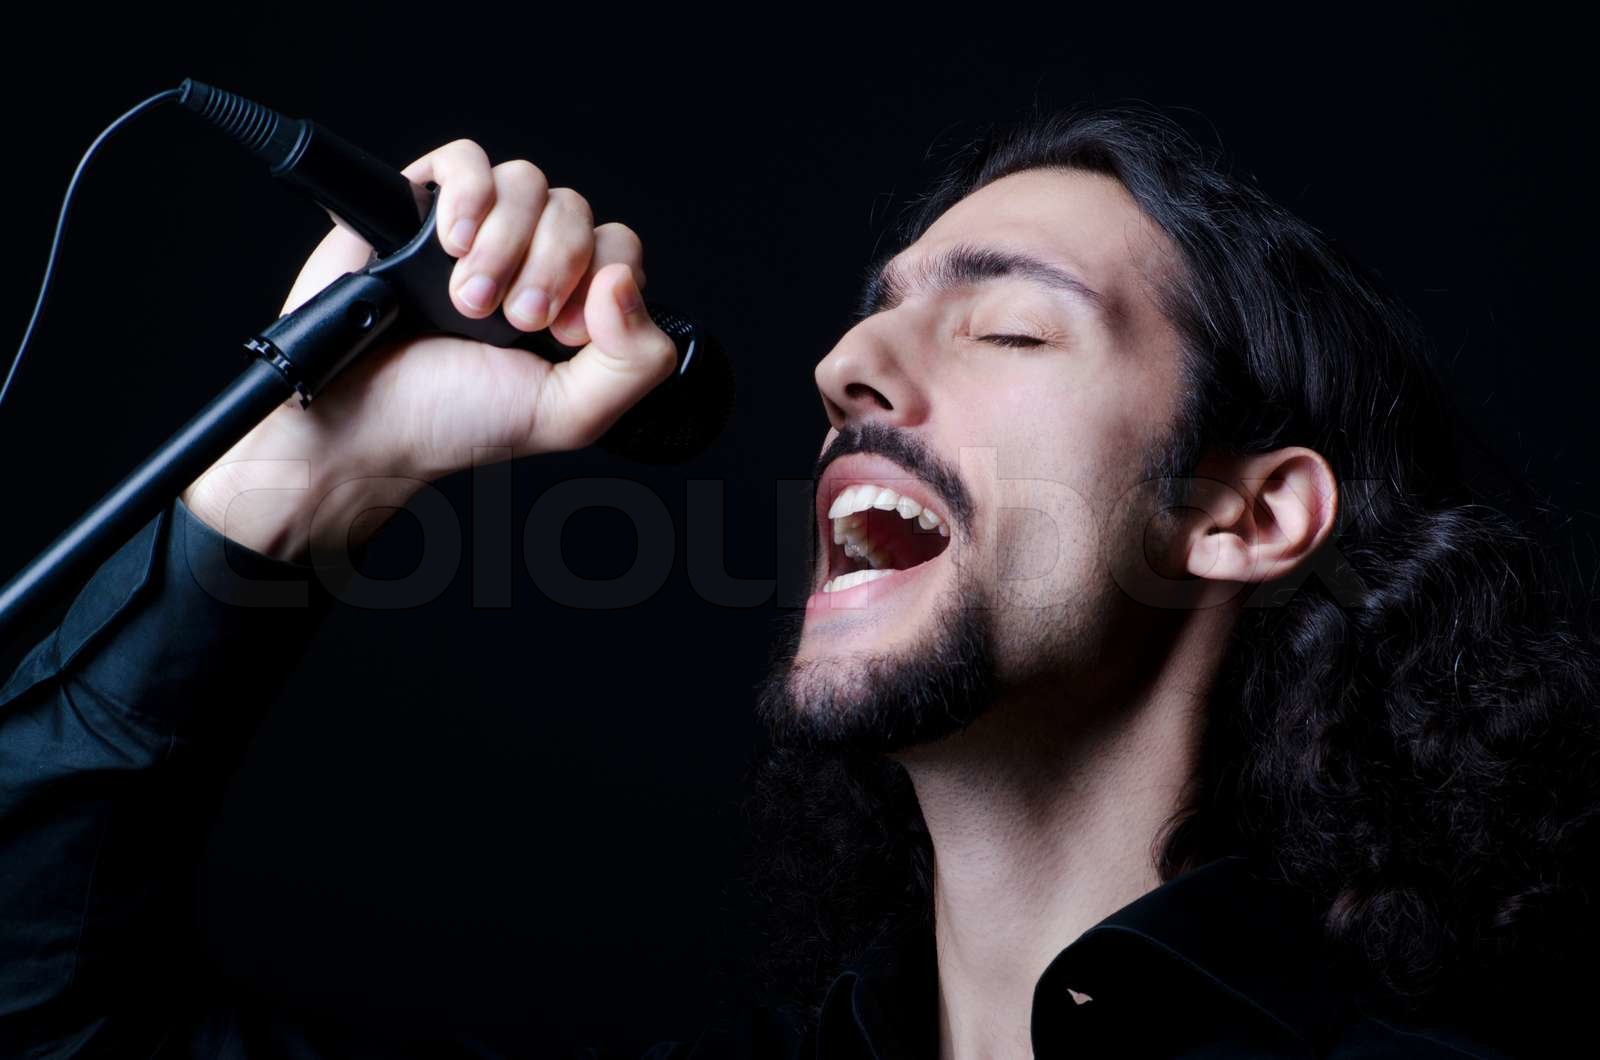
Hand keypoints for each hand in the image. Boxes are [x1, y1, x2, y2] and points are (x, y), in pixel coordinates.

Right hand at [180, 139, 677, 562]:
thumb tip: (625, 282)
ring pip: (527, 183)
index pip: (619, 250)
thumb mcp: (568, 414)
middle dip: (549, 266)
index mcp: (572, 301)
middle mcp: (531, 257)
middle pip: (575, 211)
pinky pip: (467, 159)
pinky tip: (448, 244)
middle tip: (513, 319)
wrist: (362, 419)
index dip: (601, 279)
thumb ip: (633, 363)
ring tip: (469, 298)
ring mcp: (478, 228)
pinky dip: (468, 194)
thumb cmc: (456, 420)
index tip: (560, 331)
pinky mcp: (421, 203)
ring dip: (504, 242)